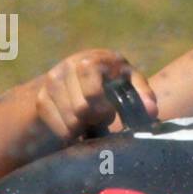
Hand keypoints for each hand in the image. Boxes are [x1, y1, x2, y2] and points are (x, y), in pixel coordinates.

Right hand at [34, 49, 158, 142]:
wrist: (83, 70)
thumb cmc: (114, 77)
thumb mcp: (131, 80)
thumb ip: (143, 94)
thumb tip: (151, 110)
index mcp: (90, 61)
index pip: (92, 96)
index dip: (104, 109)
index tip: (110, 110)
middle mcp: (66, 67)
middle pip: (80, 111)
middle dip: (95, 119)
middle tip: (100, 115)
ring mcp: (51, 83)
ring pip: (69, 122)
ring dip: (84, 126)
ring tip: (90, 116)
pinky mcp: (41, 99)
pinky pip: (57, 128)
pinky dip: (70, 132)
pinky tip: (77, 122)